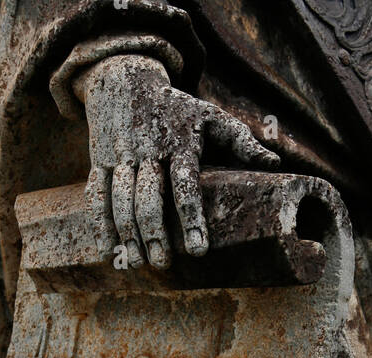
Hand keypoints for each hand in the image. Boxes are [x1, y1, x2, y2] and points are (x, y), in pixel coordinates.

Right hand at [75, 54, 278, 268]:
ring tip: (135, 264)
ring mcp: (121, 157)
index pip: (185, 185)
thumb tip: (274, 164)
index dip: (191, 218)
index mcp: (178, 143)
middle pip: (148, 197)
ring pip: (120, 200)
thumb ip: (241, 141)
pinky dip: (99, 224)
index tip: (198, 251)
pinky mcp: (101, 161)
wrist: (124, 79)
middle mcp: (148, 151)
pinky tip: (106, 251)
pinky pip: (97, 195)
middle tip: (162, 263)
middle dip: (154, 232)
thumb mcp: (210, 116)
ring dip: (126, 234)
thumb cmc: (177, 108)